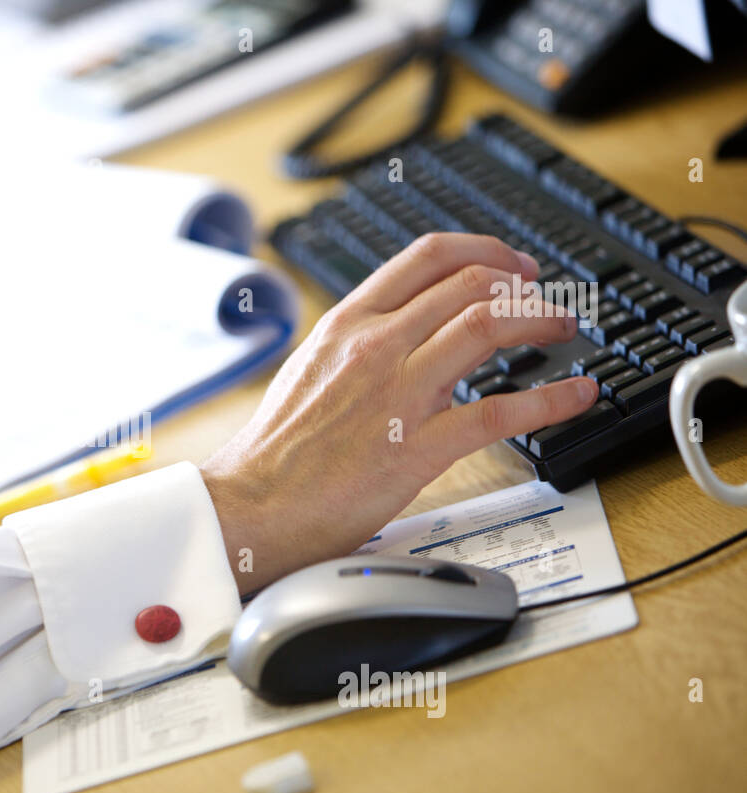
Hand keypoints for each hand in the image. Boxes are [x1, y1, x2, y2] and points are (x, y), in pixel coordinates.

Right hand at [202, 233, 597, 592]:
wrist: (252, 505)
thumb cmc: (274, 452)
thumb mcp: (309, 370)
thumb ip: (355, 346)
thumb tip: (400, 336)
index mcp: (347, 323)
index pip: (426, 257)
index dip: (483, 251)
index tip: (508, 265)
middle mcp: (376, 345)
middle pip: (470, 283)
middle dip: (523, 284)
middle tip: (545, 299)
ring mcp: (399, 393)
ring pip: (489, 326)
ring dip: (541, 321)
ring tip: (563, 330)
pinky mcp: (417, 447)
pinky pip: (500, 413)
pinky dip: (552, 399)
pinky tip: (577, 395)